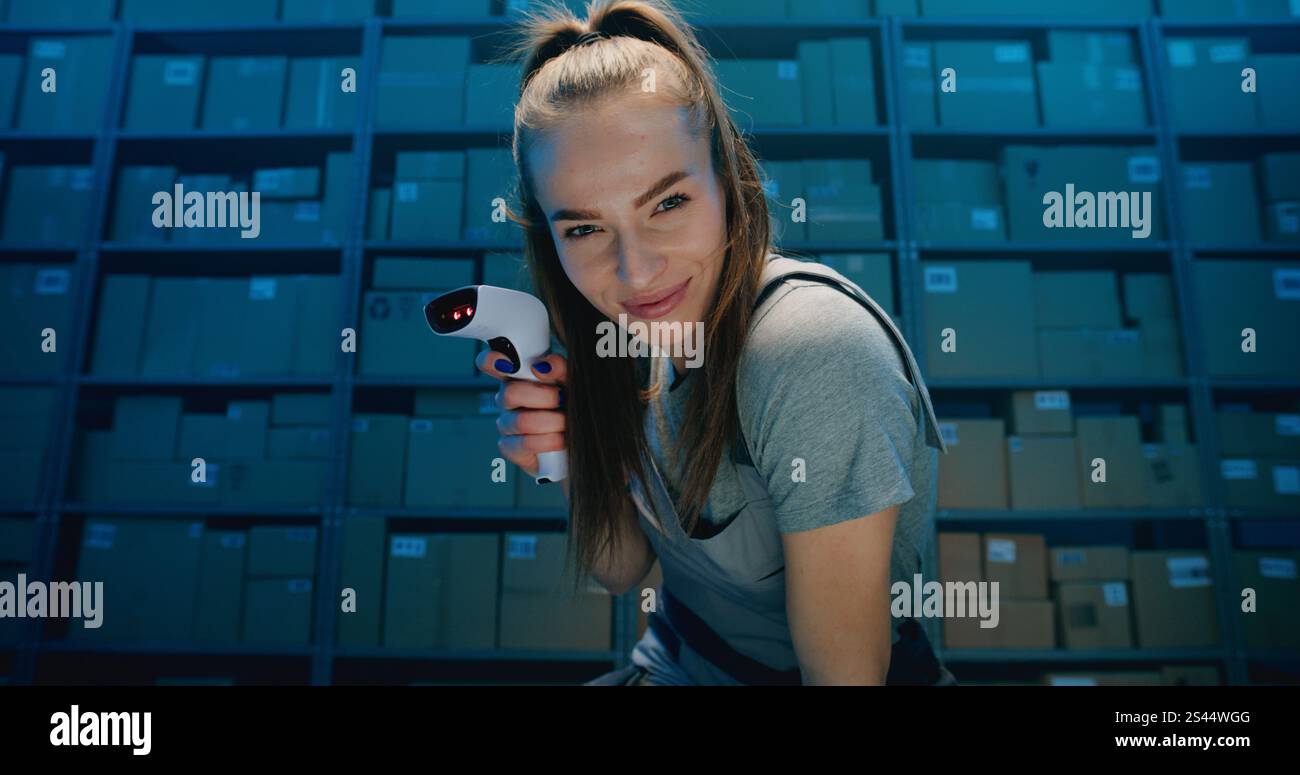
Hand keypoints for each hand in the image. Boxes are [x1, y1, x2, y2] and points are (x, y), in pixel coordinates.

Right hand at [476, 349, 566, 480]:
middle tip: (561, 400)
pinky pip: (525, 443)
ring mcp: (507, 423)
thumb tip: (544, 366)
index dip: (493, 361)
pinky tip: (559, 439)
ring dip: (552, 422)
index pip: (493, 363)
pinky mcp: (510, 447)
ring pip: (521, 421)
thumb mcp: (573, 383)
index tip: (506, 363)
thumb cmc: (572, 408)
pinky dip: (548, 441)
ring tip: (565, 423)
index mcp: (519, 377)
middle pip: (510, 393)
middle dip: (544, 397)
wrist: (582, 442)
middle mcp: (508, 398)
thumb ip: (560, 368)